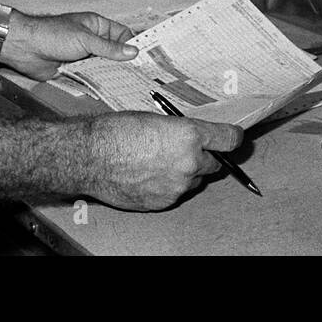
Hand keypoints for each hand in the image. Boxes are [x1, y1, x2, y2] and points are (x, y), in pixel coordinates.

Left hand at [1, 10, 136, 80]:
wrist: (24, 47)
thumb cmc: (53, 34)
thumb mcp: (85, 40)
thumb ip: (109, 48)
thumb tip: (133, 52)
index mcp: (96, 26)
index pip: (122, 34)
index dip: (133, 45)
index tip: (145, 59)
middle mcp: (91, 40)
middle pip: (114, 53)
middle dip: (124, 63)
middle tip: (141, 77)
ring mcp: (83, 56)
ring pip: (103, 66)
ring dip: (112, 75)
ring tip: (129, 88)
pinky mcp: (73, 70)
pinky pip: (90, 77)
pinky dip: (98, 83)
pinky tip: (109, 91)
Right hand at [83, 113, 244, 210]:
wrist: (90, 157)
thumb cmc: (117, 131)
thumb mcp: (156, 119)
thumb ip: (181, 130)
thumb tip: (194, 136)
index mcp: (190, 135)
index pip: (230, 139)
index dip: (232, 137)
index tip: (232, 137)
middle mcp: (190, 162)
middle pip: (215, 164)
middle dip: (204, 157)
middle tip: (185, 151)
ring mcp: (178, 186)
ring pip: (194, 181)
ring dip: (185, 173)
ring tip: (158, 163)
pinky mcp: (164, 202)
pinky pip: (175, 193)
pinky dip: (167, 186)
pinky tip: (148, 176)